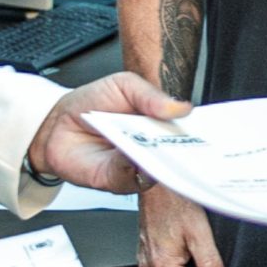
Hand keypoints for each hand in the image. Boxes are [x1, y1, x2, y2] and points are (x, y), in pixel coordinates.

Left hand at [25, 71, 188, 192]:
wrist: (56, 124)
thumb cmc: (91, 103)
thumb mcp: (124, 85)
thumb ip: (151, 96)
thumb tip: (180, 108)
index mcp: (158, 123)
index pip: (187, 131)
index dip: (200, 132)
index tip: (211, 130)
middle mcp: (152, 147)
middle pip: (178, 155)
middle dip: (188, 151)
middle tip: (193, 143)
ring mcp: (137, 165)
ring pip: (159, 170)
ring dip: (162, 161)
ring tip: (162, 146)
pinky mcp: (119, 181)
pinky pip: (134, 179)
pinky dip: (136, 169)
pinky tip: (135, 156)